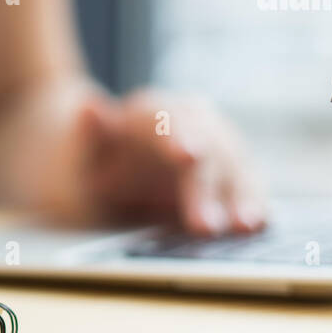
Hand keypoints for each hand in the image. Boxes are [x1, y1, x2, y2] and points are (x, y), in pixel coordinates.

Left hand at [70, 90, 266, 234]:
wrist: (93, 165)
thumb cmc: (82, 161)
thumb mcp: (71, 152)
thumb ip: (82, 136)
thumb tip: (88, 107)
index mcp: (147, 114)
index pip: (165, 119)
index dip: (179, 136)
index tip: (187, 156)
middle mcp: (187, 123)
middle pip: (206, 146)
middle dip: (208, 185)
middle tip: (205, 225)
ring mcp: (211, 147)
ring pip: (234, 165)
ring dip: (243, 194)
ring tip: (247, 225)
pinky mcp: (225, 174)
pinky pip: (243, 185)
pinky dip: (253, 202)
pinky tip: (260, 225)